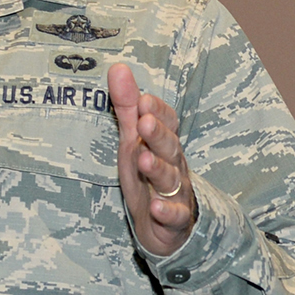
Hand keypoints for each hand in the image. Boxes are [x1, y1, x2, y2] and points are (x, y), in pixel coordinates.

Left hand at [107, 63, 193, 256]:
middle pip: (169, 147)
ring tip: (143, 159)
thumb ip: (126, 107)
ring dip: (157, 168)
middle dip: (157, 134)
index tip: (143, 100)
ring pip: (169, 179)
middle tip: (144, 121)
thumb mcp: (133, 141)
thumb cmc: (148, 176)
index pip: (168, 122)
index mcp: (164, 143)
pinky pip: (174, 215)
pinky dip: (165, 212)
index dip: (157, 111)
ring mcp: (176, 192)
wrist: (167, 228)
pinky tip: (154, 207)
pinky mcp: (175, 220)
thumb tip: (117, 67)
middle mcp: (173, 164)